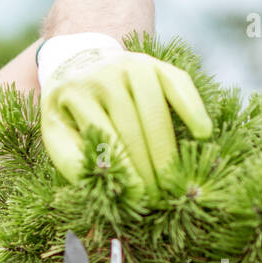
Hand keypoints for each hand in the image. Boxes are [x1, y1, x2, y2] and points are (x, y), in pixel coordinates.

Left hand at [37, 33, 212, 196]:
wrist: (79, 66)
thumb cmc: (71, 114)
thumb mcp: (57, 134)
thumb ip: (70, 159)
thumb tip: (99, 183)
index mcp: (74, 94)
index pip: (104, 138)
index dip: (124, 171)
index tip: (138, 198)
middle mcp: (103, 75)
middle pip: (132, 128)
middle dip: (147, 168)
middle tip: (159, 198)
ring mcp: (132, 65)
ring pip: (155, 112)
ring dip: (167, 150)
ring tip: (175, 181)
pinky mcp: (156, 64)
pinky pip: (180, 85)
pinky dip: (193, 109)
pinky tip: (203, 133)